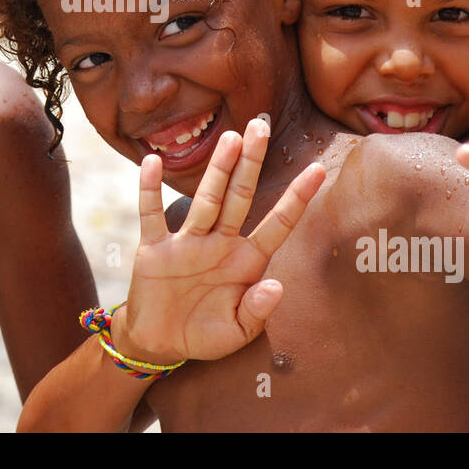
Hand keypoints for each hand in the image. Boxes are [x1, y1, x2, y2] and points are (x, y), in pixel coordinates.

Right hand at [112, 118, 325, 364]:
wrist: (158, 342)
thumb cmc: (203, 335)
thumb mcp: (236, 333)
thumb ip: (257, 311)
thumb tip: (275, 285)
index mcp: (246, 262)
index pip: (277, 223)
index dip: (297, 197)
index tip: (319, 168)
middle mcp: (219, 243)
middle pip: (240, 197)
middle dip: (251, 163)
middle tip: (261, 126)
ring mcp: (187, 243)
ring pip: (205, 199)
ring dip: (217, 169)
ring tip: (230, 138)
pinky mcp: (155, 249)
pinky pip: (152, 214)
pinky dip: (150, 189)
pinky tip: (153, 162)